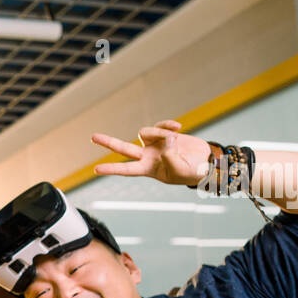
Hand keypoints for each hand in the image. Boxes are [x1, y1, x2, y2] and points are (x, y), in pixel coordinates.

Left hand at [92, 119, 211, 186]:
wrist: (205, 162)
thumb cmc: (192, 172)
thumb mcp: (181, 170)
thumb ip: (171, 157)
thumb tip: (165, 140)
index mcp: (148, 169)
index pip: (126, 169)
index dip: (111, 169)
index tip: (96, 170)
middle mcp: (147, 156)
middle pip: (123, 148)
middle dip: (108, 142)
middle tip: (93, 137)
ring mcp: (154, 144)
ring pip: (145, 132)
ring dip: (158, 132)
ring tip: (174, 137)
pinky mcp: (164, 134)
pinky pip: (160, 125)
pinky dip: (167, 124)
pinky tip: (178, 127)